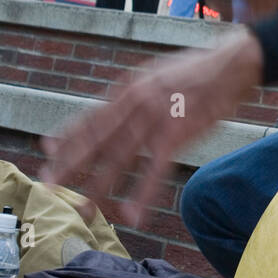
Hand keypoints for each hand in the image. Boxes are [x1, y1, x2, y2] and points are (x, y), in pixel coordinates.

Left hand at [40, 36, 262, 224]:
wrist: (231, 64)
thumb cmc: (195, 71)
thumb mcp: (155, 75)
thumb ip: (133, 94)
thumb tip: (113, 106)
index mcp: (128, 89)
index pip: (90, 117)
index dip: (67, 137)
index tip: (46, 153)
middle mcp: (135, 102)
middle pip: (96, 140)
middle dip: (70, 165)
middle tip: (48, 186)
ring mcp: (155, 118)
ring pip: (120, 159)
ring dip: (100, 187)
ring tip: (84, 210)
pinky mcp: (178, 134)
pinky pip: (155, 170)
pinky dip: (142, 195)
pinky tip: (131, 214)